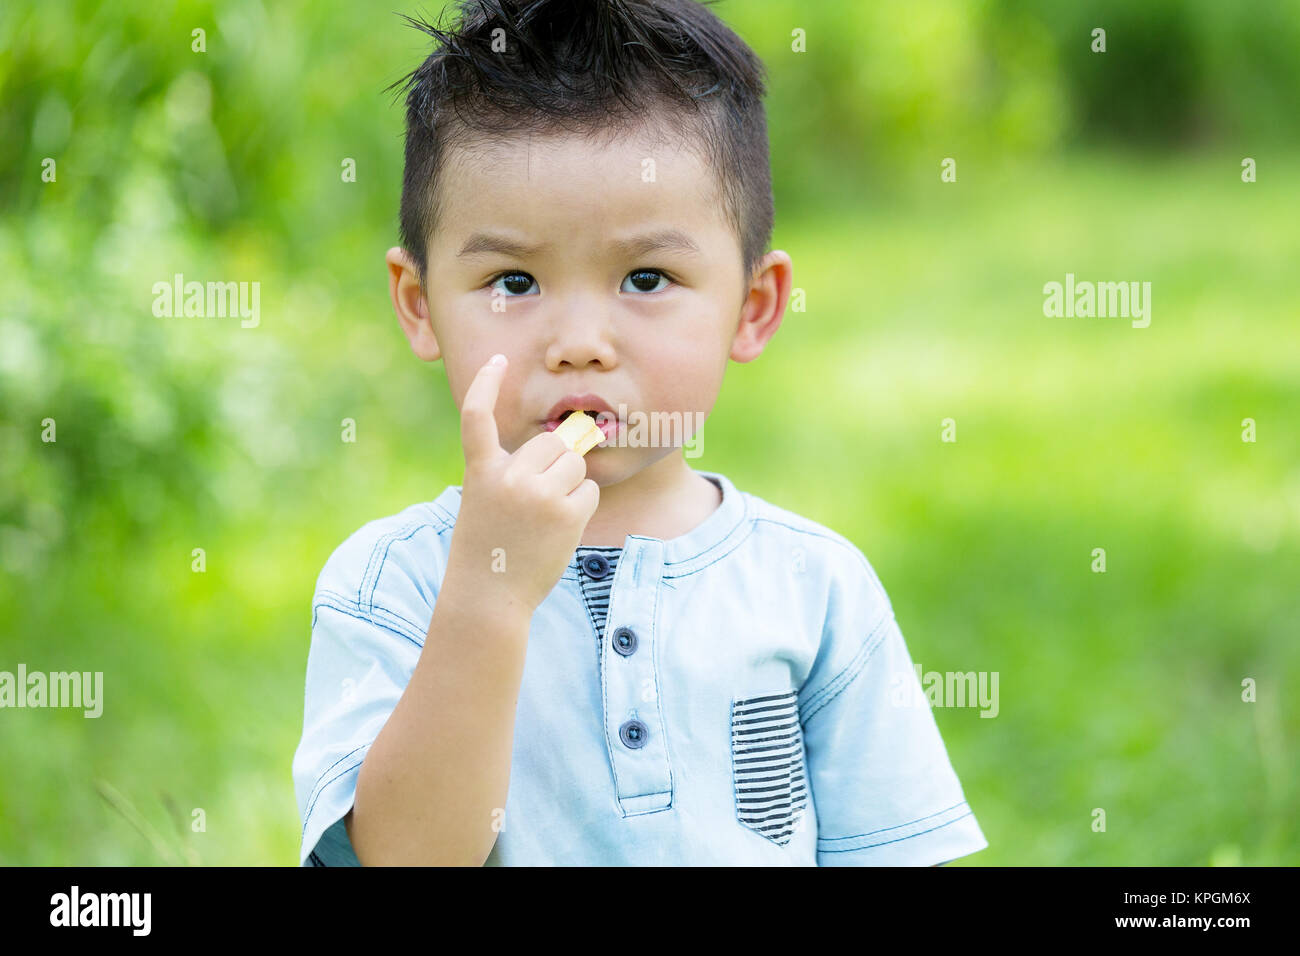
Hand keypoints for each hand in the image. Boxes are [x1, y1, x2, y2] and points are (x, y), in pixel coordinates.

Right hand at [444, 354, 599, 614]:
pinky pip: (588, 490)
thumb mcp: (485, 504)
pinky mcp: (565, 513)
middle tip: (542, 498)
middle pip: (551, 443)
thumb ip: (511, 474)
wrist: (488, 597)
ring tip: (547, 518)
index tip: (496, 361)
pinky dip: (581, 506)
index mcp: (481, 471)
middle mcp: (508, 476)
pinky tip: (560, 529)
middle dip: (556, 463)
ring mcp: (537, 493)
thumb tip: (567, 449)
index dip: (485, 385)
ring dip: (570, 484)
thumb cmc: (488, 552)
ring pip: (574, 464)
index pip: (478, 417)